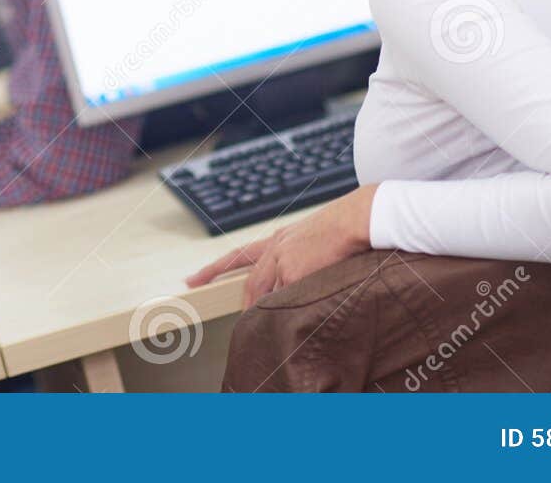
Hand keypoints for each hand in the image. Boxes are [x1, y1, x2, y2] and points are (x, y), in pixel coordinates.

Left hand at [185, 184, 376, 308]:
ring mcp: (282, 261)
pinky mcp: (295, 272)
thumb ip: (300, 255)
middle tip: (240, 325)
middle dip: (246, 306)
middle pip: (251, 284)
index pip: (238, 256)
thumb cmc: (343, 226)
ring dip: (268, 313)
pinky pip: (289, 300)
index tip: (194, 278)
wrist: (355, 218)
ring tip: (269, 332)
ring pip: (268, 295)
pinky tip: (295, 322)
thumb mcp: (312, 237)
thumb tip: (299, 276)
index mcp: (277, 239)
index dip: (215, 268)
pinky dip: (291, 312)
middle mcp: (275, 249)